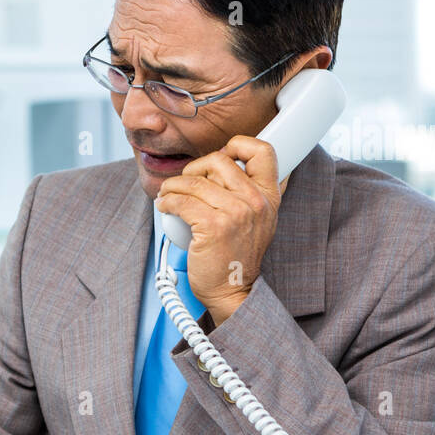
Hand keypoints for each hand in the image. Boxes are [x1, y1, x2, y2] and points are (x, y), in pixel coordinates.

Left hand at [153, 134, 288, 324]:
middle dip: (194, 168)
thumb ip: (250, 192)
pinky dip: (167, 201)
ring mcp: (236, 213)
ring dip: (172, 186)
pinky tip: (166, 207)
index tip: (220, 155)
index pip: (262, 151)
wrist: (232, 289)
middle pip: (219, 160)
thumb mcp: (258, 220)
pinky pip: (181, 201)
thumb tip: (227, 163)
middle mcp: (256, 201)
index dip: (237, 145)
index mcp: (269, 196)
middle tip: (184, 183)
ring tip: (167, 196)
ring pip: (194, 181)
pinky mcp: (213, 226)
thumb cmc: (237, 256)